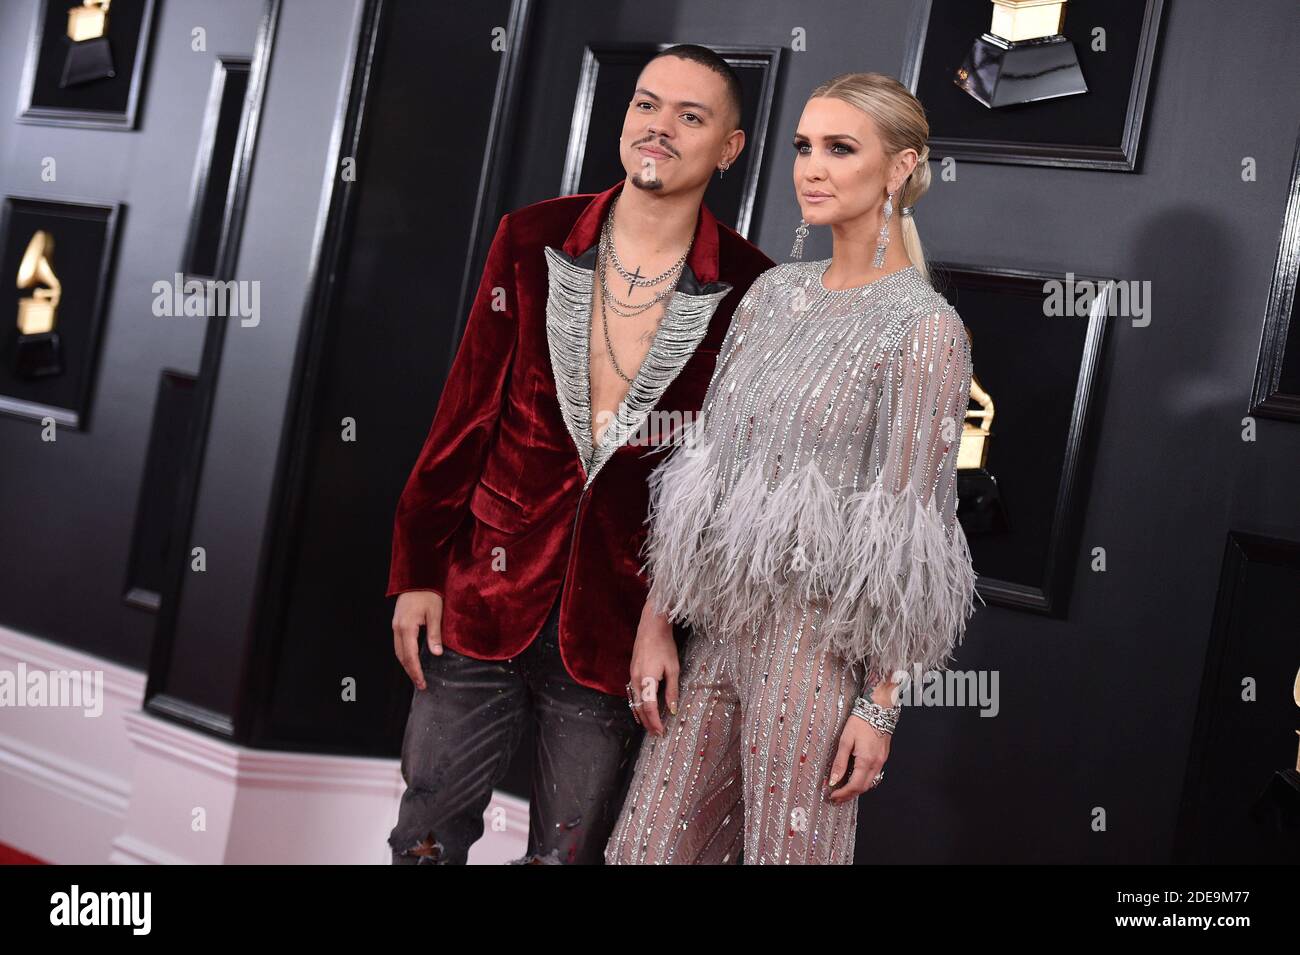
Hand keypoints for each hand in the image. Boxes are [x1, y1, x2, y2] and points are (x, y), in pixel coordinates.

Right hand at [392, 590, 442, 690]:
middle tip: (420, 685)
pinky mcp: (397, 623)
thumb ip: (435, 634)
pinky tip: (411, 660)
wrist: (417, 577)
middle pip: (402, 657)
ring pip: (398, 651)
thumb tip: (436, 653)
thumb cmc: (428, 593)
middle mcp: (397, 628)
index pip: (410, 656)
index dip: (416, 671)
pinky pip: (398, 644)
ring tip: (416, 676)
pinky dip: (404, 655)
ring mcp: (395, 626)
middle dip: (411, 672)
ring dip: (407, 665)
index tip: (422, 683)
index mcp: (406, 628)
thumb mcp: (435, 613)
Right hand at [628, 598, 677, 736]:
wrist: (651, 626)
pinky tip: (642, 708)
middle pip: (639, 707)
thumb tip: (672, 710)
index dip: (654, 722)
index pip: (648, 707)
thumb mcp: (673, 669)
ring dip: (641, 715)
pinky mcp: (632, 671)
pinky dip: (637, 704)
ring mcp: (631, 675)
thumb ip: (672, 691)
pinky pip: (633, 693)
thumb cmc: (665, 646)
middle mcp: (635, 680)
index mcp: (646, 680)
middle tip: (656, 734)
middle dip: (647, 722)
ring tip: (649, 725)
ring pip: (634, 701)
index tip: (661, 732)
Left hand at [826, 716, 890, 802]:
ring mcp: (881, 761)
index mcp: (866, 761)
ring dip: (856, 790)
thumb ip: (839, 762)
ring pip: (869, 783)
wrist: (878, 710)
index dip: (843, 794)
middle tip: (835, 798)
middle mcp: (876, 764)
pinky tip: (854, 779)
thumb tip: (833, 780)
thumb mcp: (845, 741)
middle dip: (849, 795)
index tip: (832, 796)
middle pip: (863, 788)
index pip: (854, 786)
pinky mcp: (883, 757)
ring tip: (843, 790)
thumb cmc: (860, 722)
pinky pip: (873, 775)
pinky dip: (863, 781)